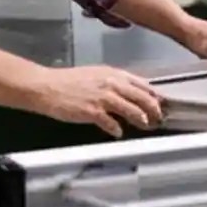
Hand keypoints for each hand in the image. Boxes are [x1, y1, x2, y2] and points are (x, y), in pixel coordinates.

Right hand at [29, 66, 164, 137]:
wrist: (46, 87)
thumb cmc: (68, 81)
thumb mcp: (95, 75)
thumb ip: (113, 83)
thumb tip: (128, 94)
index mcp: (112, 74)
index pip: (142, 84)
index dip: (153, 95)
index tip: (160, 103)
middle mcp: (111, 84)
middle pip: (141, 97)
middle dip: (153, 109)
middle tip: (157, 118)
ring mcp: (102, 97)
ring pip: (131, 109)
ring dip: (140, 119)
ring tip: (144, 126)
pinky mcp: (92, 111)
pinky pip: (111, 123)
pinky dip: (116, 129)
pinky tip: (117, 133)